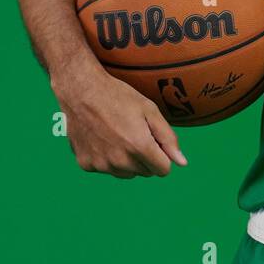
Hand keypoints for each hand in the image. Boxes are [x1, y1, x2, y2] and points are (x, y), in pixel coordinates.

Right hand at [52, 52, 187, 178]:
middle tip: (134, 133)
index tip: (154, 141)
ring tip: (118, 135)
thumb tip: (182, 162)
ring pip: (126, 173)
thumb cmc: (118, 96)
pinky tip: (102, 138)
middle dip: (146, 157)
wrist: (81, 90)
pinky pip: (106, 169)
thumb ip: (168, 138)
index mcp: (139, 147)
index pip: (163, 170)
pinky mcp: (86, 164)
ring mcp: (101, 165)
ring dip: (127, 160)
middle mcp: (120, 161)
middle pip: (145, 172)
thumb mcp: (150, 110)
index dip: (162, 155)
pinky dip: (107, 158)